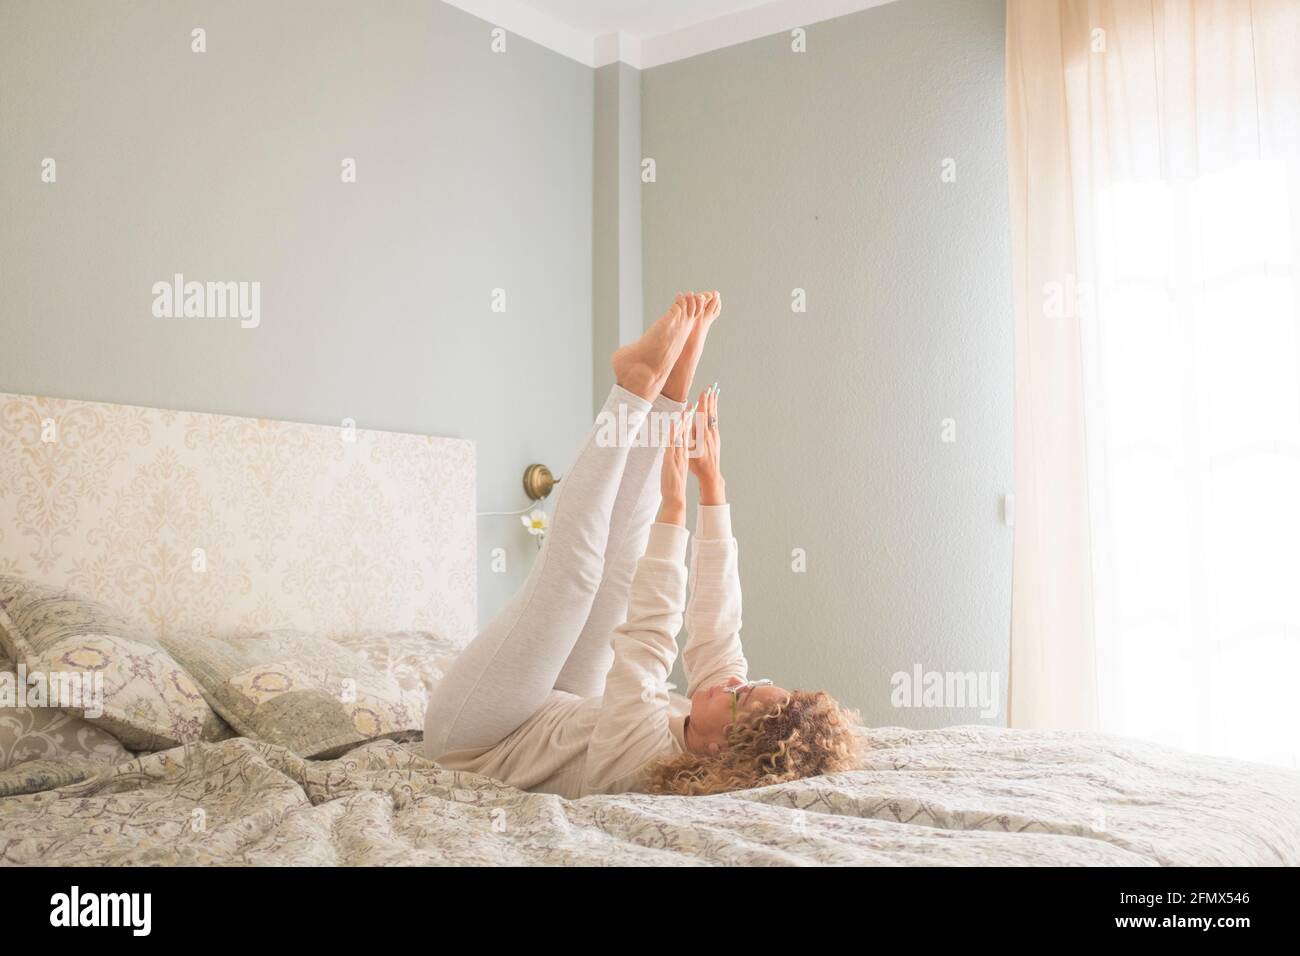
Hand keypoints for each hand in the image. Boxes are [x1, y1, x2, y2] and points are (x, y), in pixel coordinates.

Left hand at [658, 418, 687, 525]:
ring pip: (681, 436)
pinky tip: (675, 423)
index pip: (687, 435)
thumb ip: (673, 458)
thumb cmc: (673, 484)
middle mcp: (682, 453)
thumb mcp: (674, 467)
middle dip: (690, 419)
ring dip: (684, 422)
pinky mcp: (672, 460)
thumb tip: (670, 451)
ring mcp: (678, 456)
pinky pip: (673, 444)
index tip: (692, 412)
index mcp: (683, 454)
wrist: (675, 497)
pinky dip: (674, 433)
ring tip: (687, 410)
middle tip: (694, 405)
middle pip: (686, 432)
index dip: (689, 423)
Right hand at [688, 383, 724, 503]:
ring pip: (714, 415)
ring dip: (714, 403)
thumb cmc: (698, 464)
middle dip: (711, 398)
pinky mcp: (716, 438)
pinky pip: (715, 421)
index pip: (704, 414)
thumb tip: (689, 421)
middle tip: (713, 386)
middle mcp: (711, 432)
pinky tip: (713, 411)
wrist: (711, 474)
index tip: (705, 391)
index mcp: (704, 433)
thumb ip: (689, 435)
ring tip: (715, 393)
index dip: (704, 402)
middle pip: (711, 412)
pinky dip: (714, 412)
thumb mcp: (690, 449)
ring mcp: (715, 435)